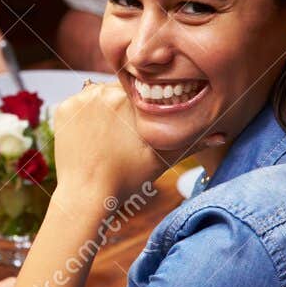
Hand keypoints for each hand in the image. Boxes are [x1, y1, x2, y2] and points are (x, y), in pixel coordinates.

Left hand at [52, 81, 182, 202]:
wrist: (87, 195)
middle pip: (119, 91)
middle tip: (123, 137)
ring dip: (103, 110)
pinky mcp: (64, 110)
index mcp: (131, 98)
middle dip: (123, 108)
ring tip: (106, 139)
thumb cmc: (128, 178)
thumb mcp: (164, 159)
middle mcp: (104, 91)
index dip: (144, 108)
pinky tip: (91, 138)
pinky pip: (78, 106)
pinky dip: (83, 118)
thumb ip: (192, 142)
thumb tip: (222, 134)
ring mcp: (80, 99)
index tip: (140, 126)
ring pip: (98, 97)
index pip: (142, 91)